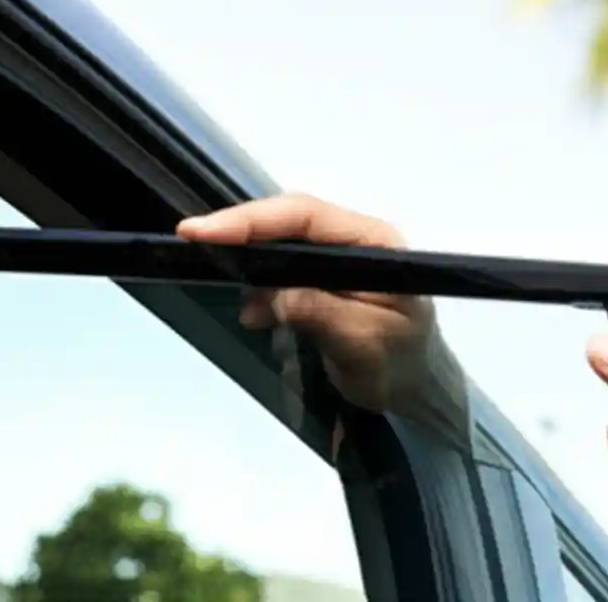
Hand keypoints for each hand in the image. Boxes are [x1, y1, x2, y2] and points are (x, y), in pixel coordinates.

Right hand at [176, 193, 436, 411]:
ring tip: (218, 278)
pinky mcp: (325, 283)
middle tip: (192, 242)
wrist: (415, 391)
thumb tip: (274, 293)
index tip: (206, 231)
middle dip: (242, 232)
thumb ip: (321, 312)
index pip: (308, 215)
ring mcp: (340, 261)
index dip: (255, 219)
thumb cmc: (401, 364)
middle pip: (290, 223)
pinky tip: (253, 313)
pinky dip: (262, 289)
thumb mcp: (364, 341)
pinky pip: (284, 273)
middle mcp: (357, 241)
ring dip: (250, 262)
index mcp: (376, 241)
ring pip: (282, 246)